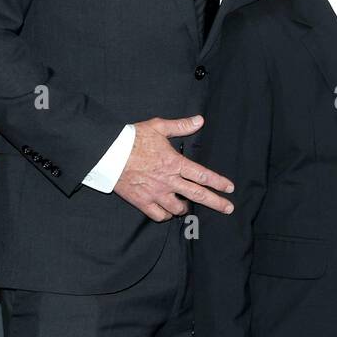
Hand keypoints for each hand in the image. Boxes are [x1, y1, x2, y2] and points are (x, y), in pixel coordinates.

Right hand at [112, 116, 234, 221]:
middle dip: (215, 203)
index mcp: (175, 163)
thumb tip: (199, 121)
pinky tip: (168, 212)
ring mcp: (155, 193)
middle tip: (228, 208)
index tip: (229, 188)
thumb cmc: (132, 138)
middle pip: (197, 195)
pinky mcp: (141, 201)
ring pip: (178, 209)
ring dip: (186, 208)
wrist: (107, 153)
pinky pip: (158, 215)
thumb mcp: (158, 127)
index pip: (203, 175)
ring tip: (188, 206)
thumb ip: (181, 126)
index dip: (218, 182)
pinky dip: (165, 215)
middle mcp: (168, 181)